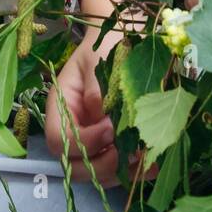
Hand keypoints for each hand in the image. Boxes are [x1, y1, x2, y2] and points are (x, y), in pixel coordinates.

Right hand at [45, 0, 150, 186]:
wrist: (124, 38)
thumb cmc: (107, 44)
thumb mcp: (99, 59)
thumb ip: (98, 89)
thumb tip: (102, 117)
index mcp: (62, 105)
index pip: (58, 139)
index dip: (82, 142)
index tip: (108, 129)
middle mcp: (74, 127)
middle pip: (74, 165)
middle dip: (99, 166)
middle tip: (125, 153)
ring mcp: (93, 138)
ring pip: (97, 172)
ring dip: (119, 173)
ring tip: (143, 159)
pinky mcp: (114, 144)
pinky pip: (119, 169)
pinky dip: (135, 172)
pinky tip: (152, 165)